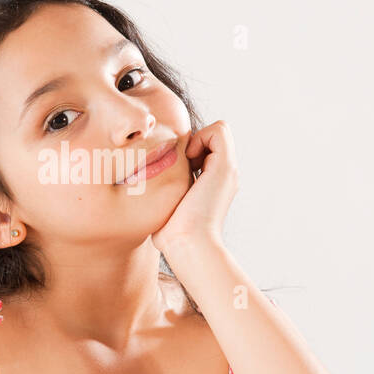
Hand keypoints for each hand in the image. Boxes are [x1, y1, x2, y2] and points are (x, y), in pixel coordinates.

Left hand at [151, 119, 238, 256]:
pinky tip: (188, 158)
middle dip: (192, 142)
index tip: (174, 167)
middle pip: (212, 137)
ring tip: (185, 160)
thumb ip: (166, 188)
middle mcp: (224, 174)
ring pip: (218, 131)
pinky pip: (220, 129)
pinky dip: (201, 137)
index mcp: (214, 182)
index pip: (206, 148)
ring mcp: (228, 170)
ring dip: (197, 139)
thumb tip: (145, 182)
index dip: (188, 149)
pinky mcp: (226, 166)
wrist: (187, 243)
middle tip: (179, 162)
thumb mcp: (167, 203)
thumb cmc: (171, 232)